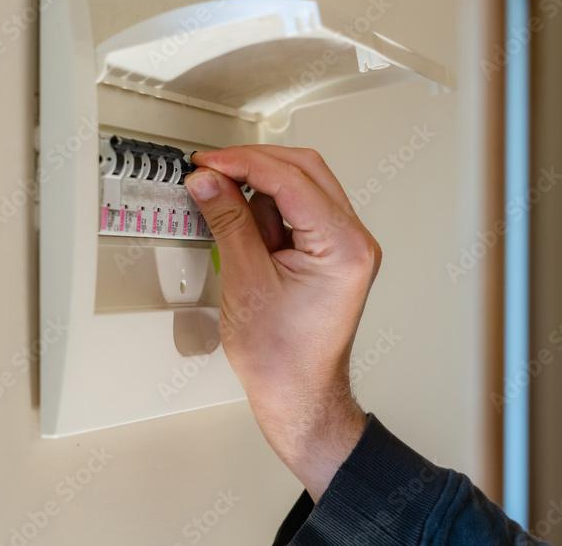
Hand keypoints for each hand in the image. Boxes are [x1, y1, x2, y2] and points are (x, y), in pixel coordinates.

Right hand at [184, 146, 381, 500]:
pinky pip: (300, 213)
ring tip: (224, 210)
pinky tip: (242, 225)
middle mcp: (354, 242)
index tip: (208, 163)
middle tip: (211, 171)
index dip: (243, 163)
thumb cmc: (282, 359)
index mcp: (343, 247)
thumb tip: (209, 181)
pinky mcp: (331, 255)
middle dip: (254, 166)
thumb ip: (228, 221)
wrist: (298, 397)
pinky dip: (268, 210)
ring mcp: (345, 247)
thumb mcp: (245, 280)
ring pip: (302, 187)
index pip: (291, 179)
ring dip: (259, 189)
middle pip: (304, 171)